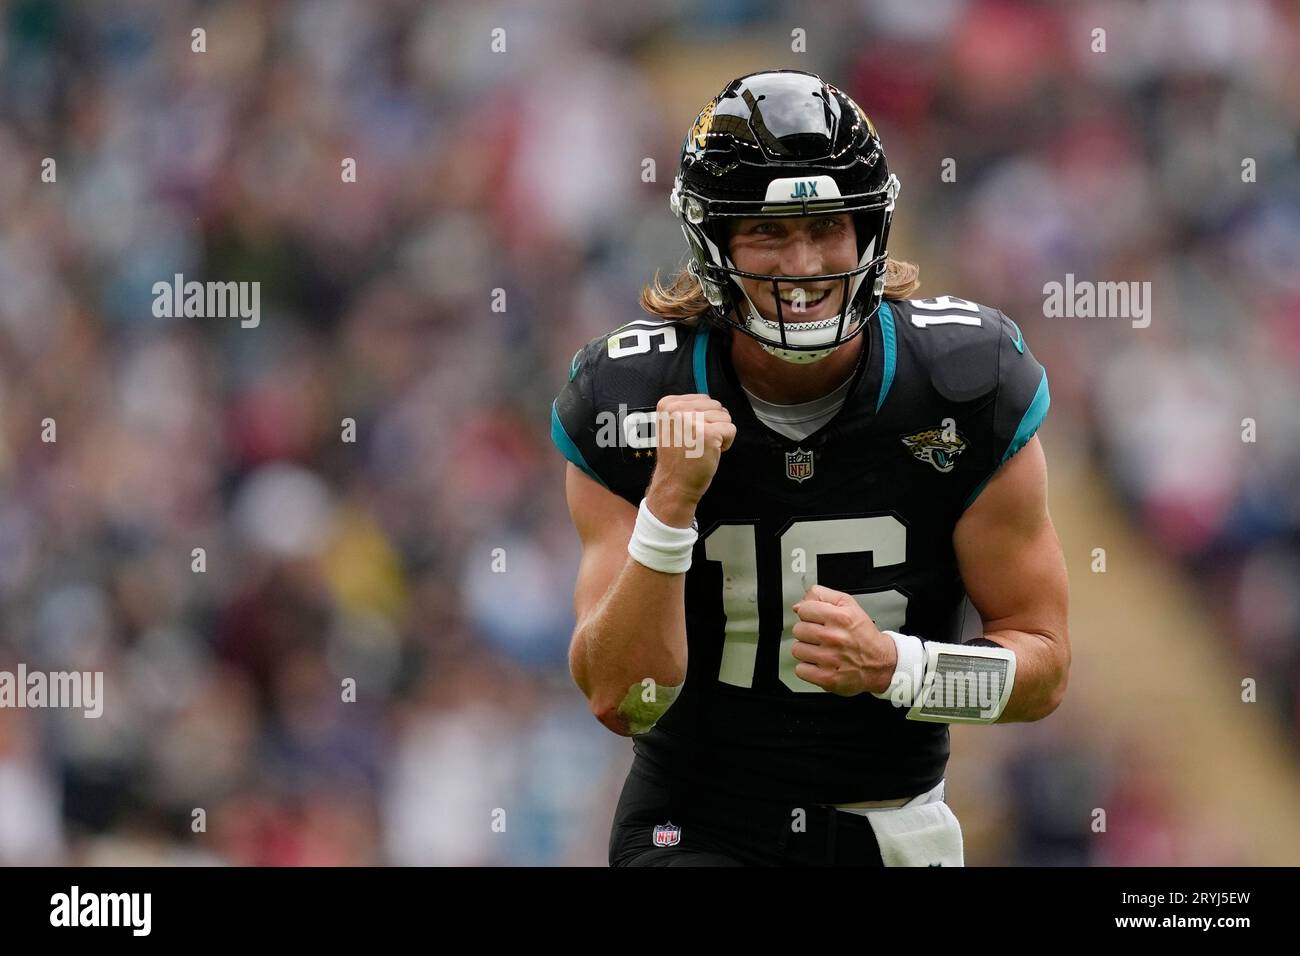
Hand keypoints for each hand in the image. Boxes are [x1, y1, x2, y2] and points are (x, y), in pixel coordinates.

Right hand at [645, 394, 734, 526]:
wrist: (674, 483)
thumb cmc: (678, 457)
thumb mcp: (673, 425)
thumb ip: (689, 410)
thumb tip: (714, 403)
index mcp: (668, 404)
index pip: (703, 398)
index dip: (703, 417)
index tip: (689, 434)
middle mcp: (677, 410)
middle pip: (715, 405)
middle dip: (713, 424)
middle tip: (697, 442)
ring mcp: (693, 421)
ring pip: (725, 416)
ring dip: (720, 433)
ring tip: (703, 447)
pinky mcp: (709, 434)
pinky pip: (731, 429)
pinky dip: (726, 443)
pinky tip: (711, 452)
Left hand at [791, 584, 897, 695]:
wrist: (880, 663)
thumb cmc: (864, 635)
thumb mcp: (849, 605)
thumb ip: (822, 596)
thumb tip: (798, 605)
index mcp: (840, 617)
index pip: (803, 610)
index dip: (808, 614)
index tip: (815, 619)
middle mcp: (834, 638)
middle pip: (798, 630)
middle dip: (807, 632)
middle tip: (820, 636)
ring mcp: (830, 659)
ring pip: (797, 650)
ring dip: (807, 651)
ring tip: (820, 650)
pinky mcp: (827, 678)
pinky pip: (801, 670)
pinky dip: (808, 668)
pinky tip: (820, 664)